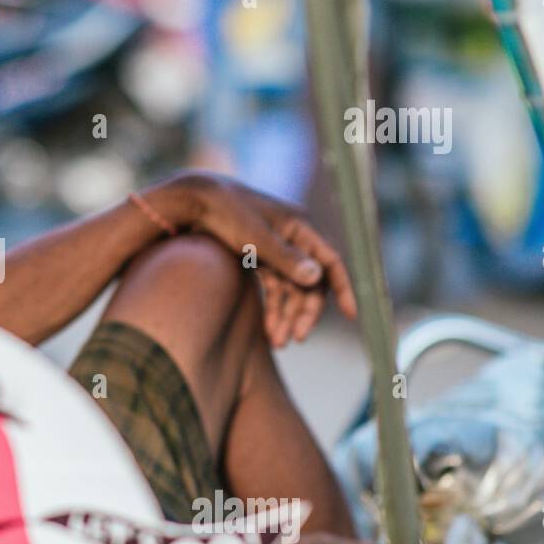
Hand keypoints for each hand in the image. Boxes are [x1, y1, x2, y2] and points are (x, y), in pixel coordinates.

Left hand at [147, 172, 357, 345]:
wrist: (193, 201)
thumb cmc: (226, 213)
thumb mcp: (255, 237)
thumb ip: (286, 258)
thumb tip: (317, 277)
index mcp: (299, 227)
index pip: (331, 261)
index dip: (343, 287)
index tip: (350, 314)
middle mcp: (292, 238)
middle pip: (310, 282)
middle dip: (304, 311)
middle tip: (296, 338)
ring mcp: (275, 249)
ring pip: (291, 289)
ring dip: (286, 315)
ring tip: (276, 342)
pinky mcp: (257, 258)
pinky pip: (273, 288)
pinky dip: (272, 307)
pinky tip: (268, 330)